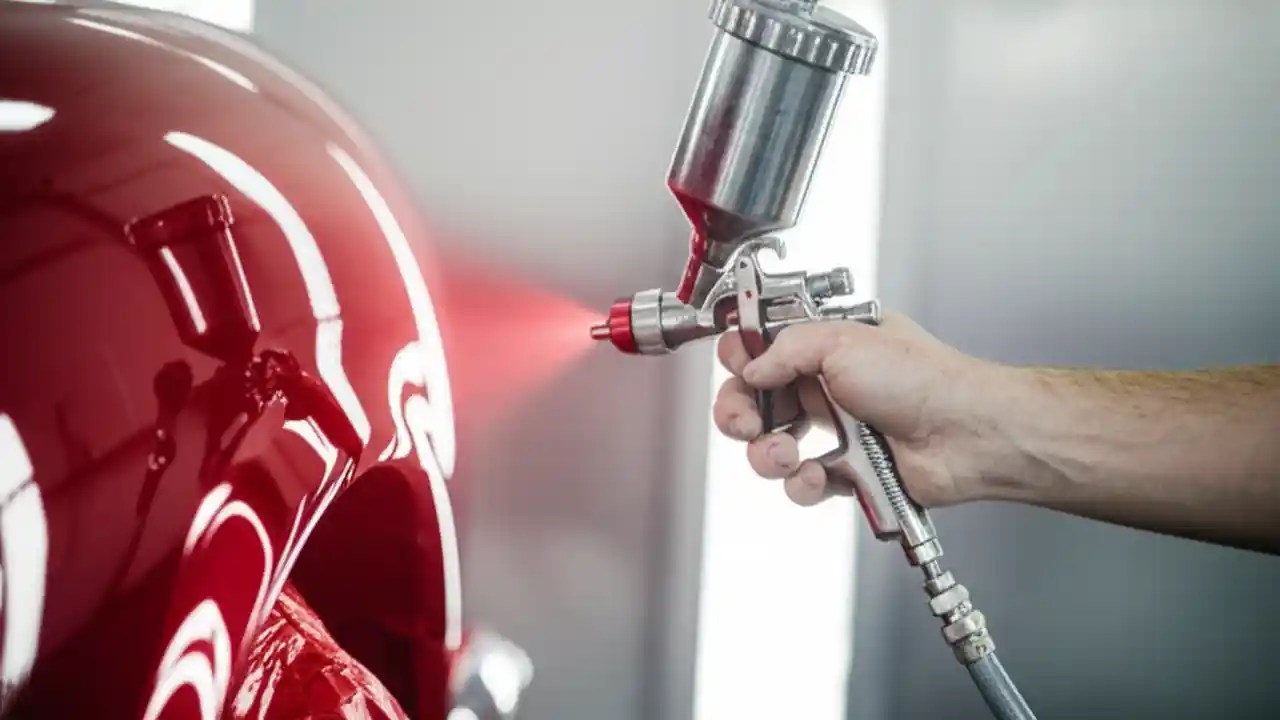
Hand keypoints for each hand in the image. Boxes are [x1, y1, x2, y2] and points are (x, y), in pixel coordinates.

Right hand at [713, 313, 1000, 507]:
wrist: (965, 433)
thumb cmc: (923, 379)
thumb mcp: (843, 340)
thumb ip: (785, 349)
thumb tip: (752, 368)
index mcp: (827, 344)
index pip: (765, 348)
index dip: (744, 358)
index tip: (741, 368)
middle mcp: (828, 385)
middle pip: (757, 400)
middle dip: (739, 413)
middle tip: (745, 422)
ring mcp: (836, 429)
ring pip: (772, 446)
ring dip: (768, 453)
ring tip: (784, 453)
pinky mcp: (846, 470)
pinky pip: (802, 483)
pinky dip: (803, 483)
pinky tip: (817, 475)